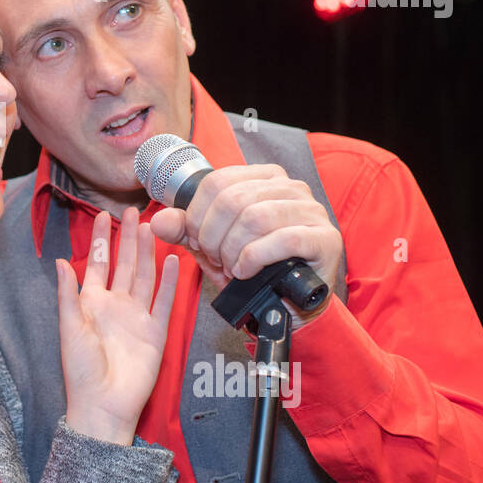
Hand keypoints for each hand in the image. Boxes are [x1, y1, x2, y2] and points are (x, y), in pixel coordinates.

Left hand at [56, 207, 177, 444]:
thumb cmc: (81, 370)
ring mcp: (137, 317)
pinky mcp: (155, 331)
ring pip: (145, 277)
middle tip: (133, 211)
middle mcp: (116, 305)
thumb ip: (68, 294)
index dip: (101, 239)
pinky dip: (169, 282)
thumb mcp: (69, 328)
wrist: (104, 404)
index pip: (98, 263)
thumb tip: (60, 262)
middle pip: (125, 264)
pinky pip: (164, 302)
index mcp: (92, 303)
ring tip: (152, 228)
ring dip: (148, 253)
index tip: (103, 215)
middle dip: (128, 238)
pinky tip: (173, 261)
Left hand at [148, 164, 341, 323]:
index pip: (216, 182)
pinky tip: (247, 272)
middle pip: (233, 200)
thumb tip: (158, 220)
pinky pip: (283, 240)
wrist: (288, 303)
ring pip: (255, 218)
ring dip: (233, 249)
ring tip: (231, 268)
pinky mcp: (325, 238)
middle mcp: (291, 187)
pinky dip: (255, 259)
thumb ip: (184, 230)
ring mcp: (312, 211)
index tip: (195, 241)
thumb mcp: (212, 245)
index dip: (196, 215)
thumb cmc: (253, 268)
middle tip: (214, 259)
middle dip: (212, 236)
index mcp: (264, 178)